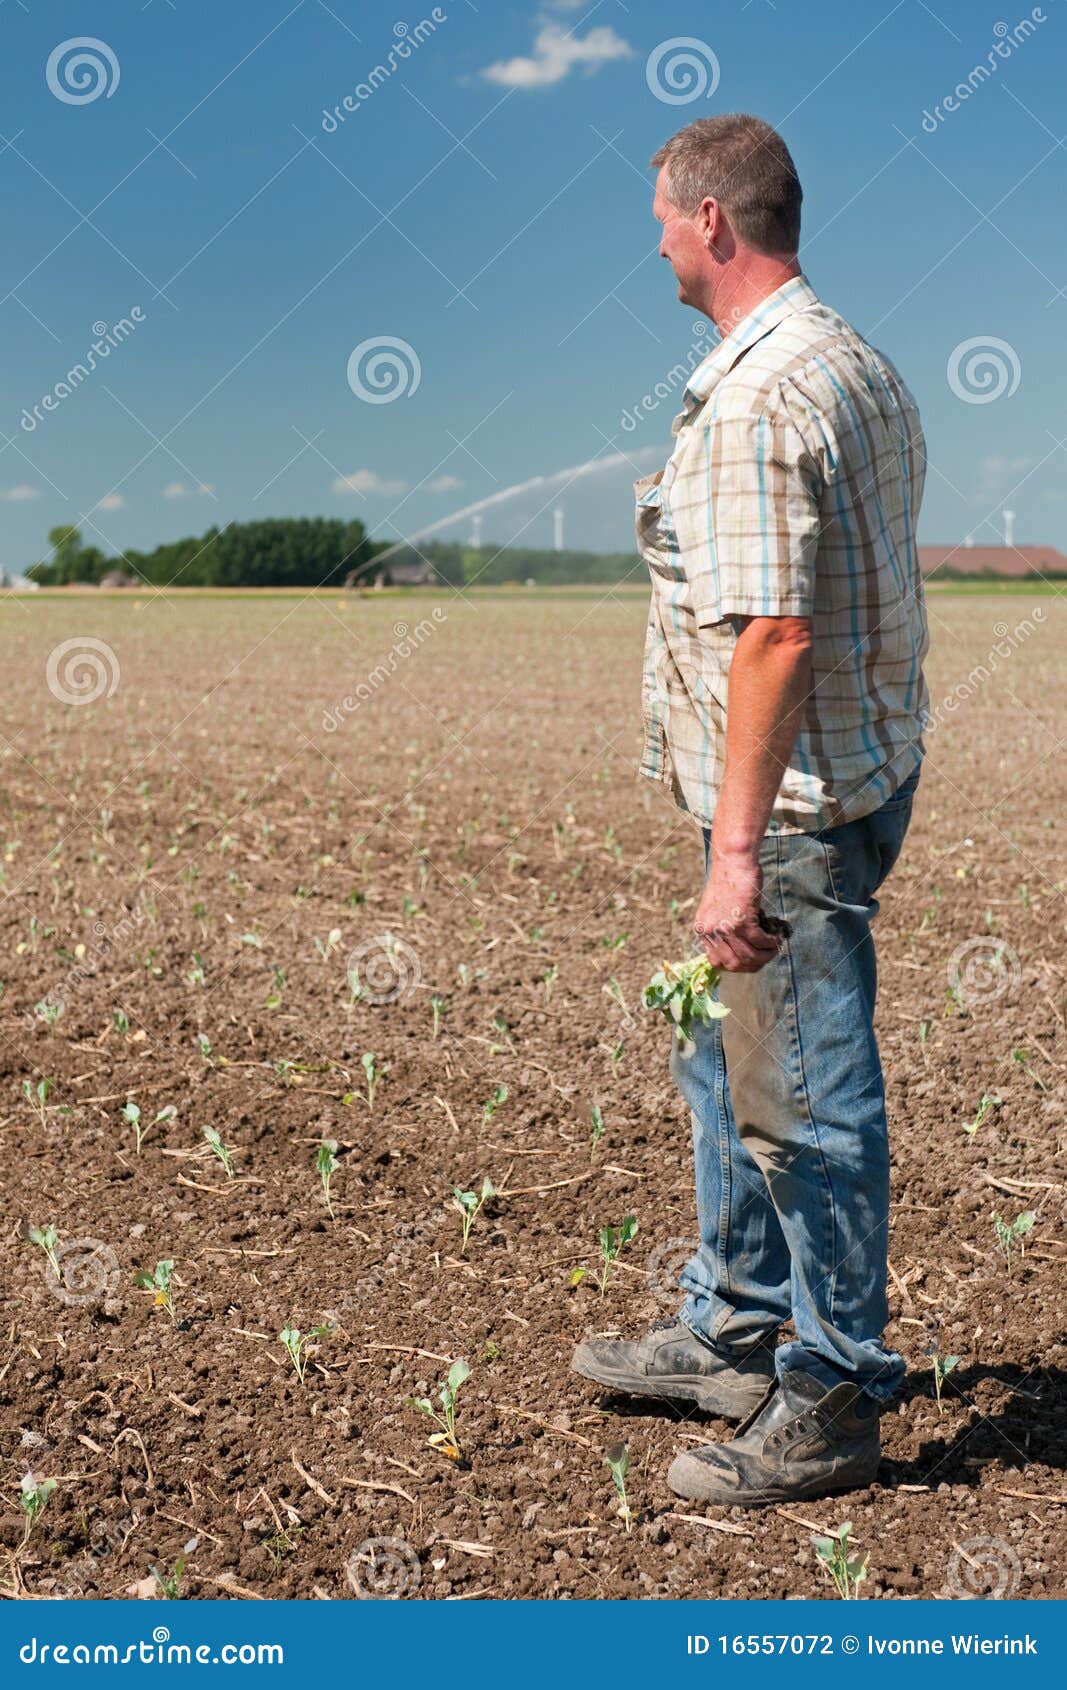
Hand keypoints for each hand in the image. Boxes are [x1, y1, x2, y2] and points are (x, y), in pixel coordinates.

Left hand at [693, 854, 780, 973]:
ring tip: (774, 948)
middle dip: (753, 965)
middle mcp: (710, 932)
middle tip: (766, 957)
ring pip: (749, 956)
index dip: (736, 965)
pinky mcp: (741, 920)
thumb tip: (739, 949)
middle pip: (733, 964)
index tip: (749, 960)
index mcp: (702, 930)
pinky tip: (776, 938)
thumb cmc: (728, 881)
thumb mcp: (716, 909)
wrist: (732, 861)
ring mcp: (724, 927)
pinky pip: (760, 942)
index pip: (716, 963)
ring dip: (766, 956)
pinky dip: (771, 943)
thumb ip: (721, 929)